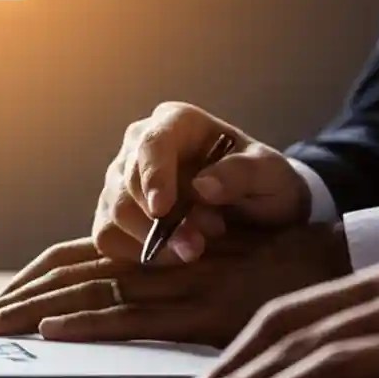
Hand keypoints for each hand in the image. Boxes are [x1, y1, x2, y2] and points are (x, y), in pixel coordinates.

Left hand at [0, 225, 350, 346]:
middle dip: (18, 300)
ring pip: (91, 293)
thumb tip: (121, 313)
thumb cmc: (277, 267)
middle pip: (70, 275)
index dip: (33, 281)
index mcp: (153, 253)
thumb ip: (169, 288)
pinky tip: (53, 332)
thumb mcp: (212, 272)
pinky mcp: (202, 313)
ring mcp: (176, 286)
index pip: (76, 260)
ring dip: (34, 312)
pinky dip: (90, 324)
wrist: (338, 258)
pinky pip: (136, 319)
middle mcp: (156, 264)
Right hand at [93, 102, 309, 263]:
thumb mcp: (271, 174)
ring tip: (193, 249)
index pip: (152, 142)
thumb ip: (242, 173)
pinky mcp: (113, 212)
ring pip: (114, 212)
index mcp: (177, 122)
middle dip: (160, 223)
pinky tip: (169, 255)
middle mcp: (139, 145)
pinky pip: (107, 236)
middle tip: (197, 246)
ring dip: (151, 241)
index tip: (161, 210)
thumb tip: (203, 186)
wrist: (255, 204)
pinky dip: (135, 253)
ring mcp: (121, 179)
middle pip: (127, 184)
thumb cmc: (262, 181)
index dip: (154, 176)